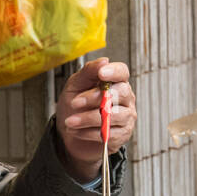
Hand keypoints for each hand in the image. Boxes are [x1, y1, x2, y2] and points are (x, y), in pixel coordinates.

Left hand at [54, 58, 136, 182]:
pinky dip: (88, 133)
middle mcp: (125, 98)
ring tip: (70, 121)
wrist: (70, 131)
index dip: (114, 72)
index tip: (101, 74)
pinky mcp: (122, 134)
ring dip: (87, 119)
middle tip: (74, 103)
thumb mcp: (75, 85)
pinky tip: (76, 131)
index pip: (122, 72)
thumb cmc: (75, 105)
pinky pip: (109, 133)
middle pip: (119, 93)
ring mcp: (126, 116)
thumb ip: (88, 72)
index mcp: (115, 82)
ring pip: (113, 115)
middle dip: (93, 98)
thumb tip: (104, 61)